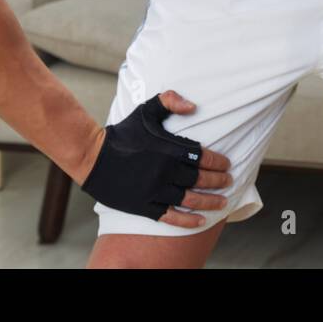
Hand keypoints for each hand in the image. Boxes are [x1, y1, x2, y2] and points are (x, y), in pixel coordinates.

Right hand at [77, 90, 232, 227]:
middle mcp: (165, 171)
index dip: (218, 162)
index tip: (227, 165)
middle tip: (229, 182)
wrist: (93, 157)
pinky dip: (187, 220)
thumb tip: (194, 107)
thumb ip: (170, 101)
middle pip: (200, 179)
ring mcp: (154, 191)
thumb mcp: (146, 111)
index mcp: (169, 149)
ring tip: (222, 203)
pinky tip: (201, 220)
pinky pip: (171, 216)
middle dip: (219, 181)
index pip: (203, 157)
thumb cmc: (123, 132)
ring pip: (190, 199)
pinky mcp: (144, 206)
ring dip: (209, 201)